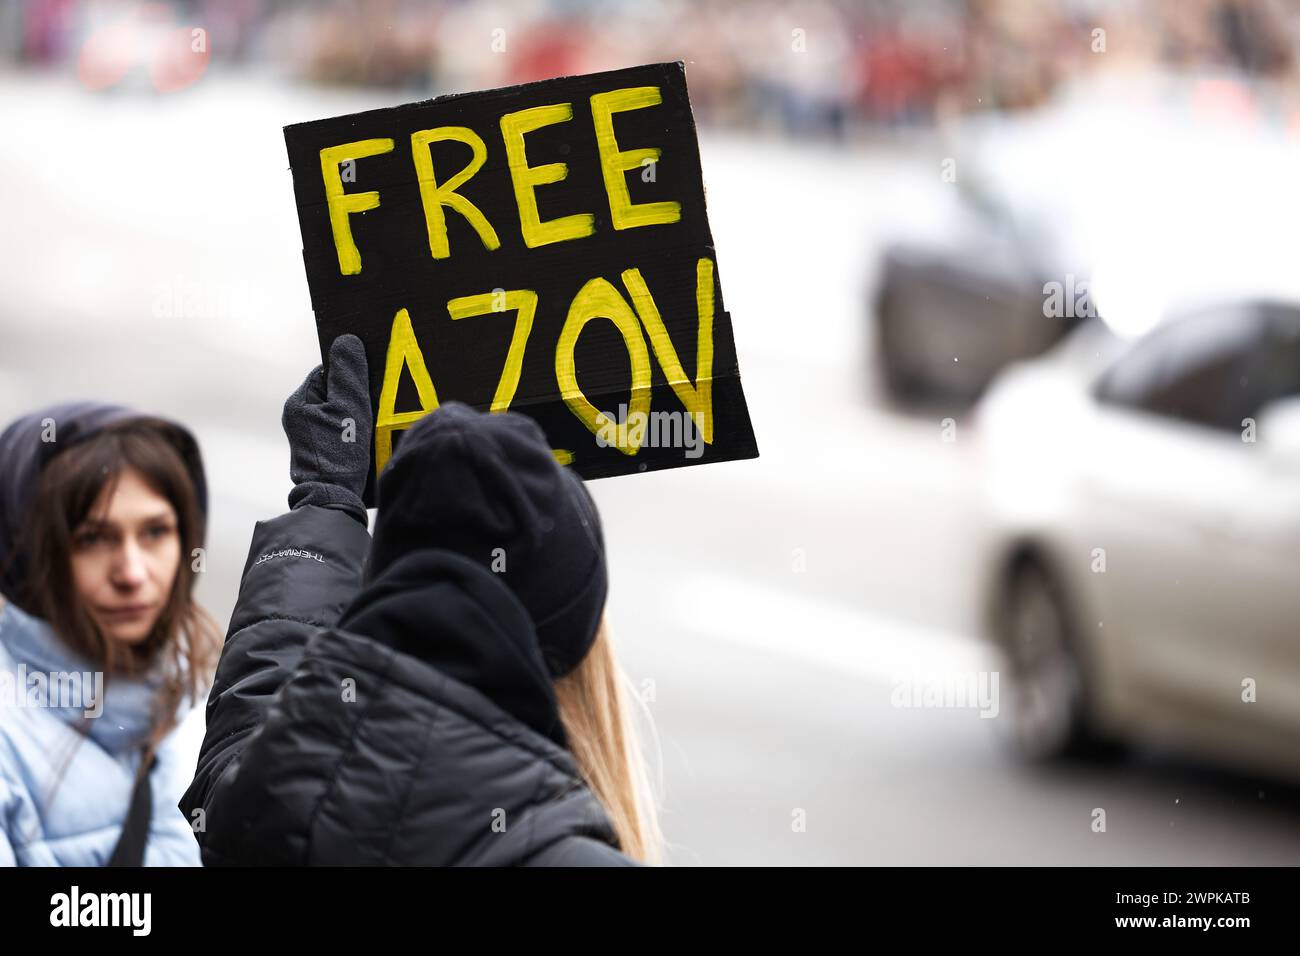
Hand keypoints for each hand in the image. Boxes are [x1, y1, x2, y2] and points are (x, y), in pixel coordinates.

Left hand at [282, 334, 371, 523]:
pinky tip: (363, 441)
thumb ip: (348, 373)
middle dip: (353, 396)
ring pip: (336, 412)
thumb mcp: (349, 407)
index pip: (326, 372)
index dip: (349, 374)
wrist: (333, 500)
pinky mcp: (318, 452)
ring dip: (354, 415)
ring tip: (368, 425)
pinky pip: (337, 430)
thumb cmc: (339, 453)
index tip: (367, 383)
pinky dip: (351, 432)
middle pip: (332, 392)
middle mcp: (297, 418)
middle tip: (371, 405)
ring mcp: (306, 436)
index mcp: (298, 402)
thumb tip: (346, 340)